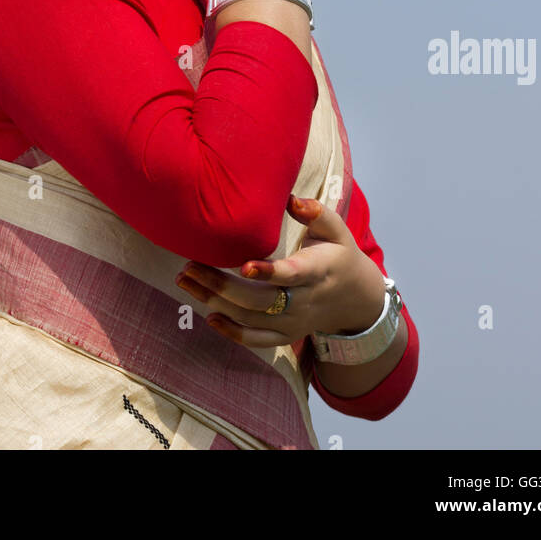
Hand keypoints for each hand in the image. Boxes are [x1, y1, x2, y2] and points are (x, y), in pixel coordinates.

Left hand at [173, 195, 386, 346]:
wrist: (356, 298)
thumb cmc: (338, 253)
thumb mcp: (336, 229)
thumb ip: (316, 211)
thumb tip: (290, 199)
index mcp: (316, 271)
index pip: (292, 275)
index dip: (269, 272)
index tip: (244, 266)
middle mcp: (303, 301)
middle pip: (259, 300)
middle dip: (221, 285)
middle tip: (189, 267)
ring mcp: (293, 322)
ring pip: (250, 319)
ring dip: (215, 302)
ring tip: (184, 281)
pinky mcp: (285, 335)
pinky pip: (257, 340)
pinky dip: (232, 333)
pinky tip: (208, 316)